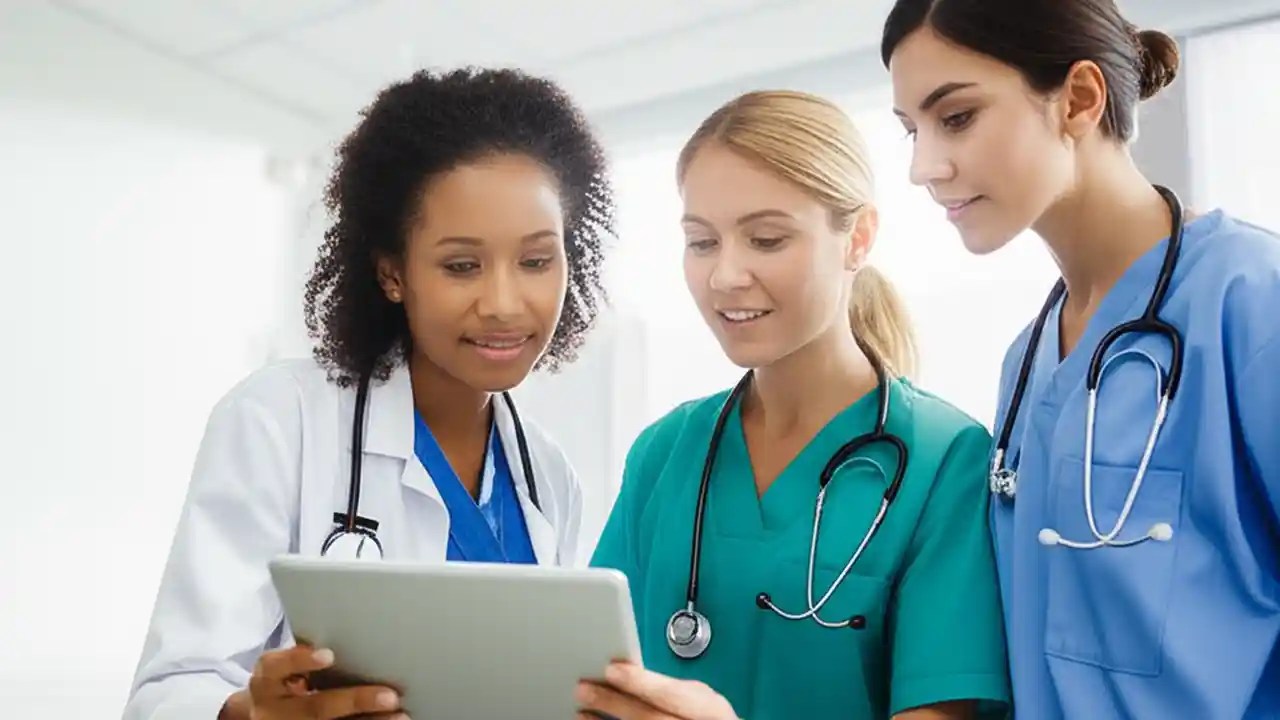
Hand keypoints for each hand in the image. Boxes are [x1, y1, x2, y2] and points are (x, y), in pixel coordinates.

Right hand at [222, 644, 408, 719]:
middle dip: (354, 701)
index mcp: (267, 679)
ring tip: (399, 715)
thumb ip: (306, 655)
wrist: (263, 713)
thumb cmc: (285, 677)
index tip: (329, 654)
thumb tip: (358, 631)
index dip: (301, 660)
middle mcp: (272, 708)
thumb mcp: (284, 665)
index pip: (277, 666)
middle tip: (389, 695)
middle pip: (314, 707)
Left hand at [575, 662, 737, 719]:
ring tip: (581, 712)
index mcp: (708, 710)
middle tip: (584, 689)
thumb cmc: (706, 719)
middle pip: (648, 718)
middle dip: (613, 703)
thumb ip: (672, 688)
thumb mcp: (701, 699)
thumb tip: (631, 672)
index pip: (670, 695)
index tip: (611, 668)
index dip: (639, 682)